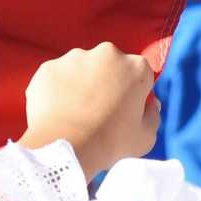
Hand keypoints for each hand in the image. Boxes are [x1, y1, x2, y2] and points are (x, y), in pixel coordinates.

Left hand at [20, 44, 159, 179]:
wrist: (63, 147)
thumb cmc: (111, 142)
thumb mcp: (147, 135)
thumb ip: (152, 114)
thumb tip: (149, 105)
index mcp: (137, 66)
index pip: (140, 74)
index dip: (133, 92)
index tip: (125, 108)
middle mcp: (108, 54)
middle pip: (110, 65)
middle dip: (107, 80)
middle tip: (99, 109)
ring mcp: (74, 58)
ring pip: (81, 68)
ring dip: (81, 82)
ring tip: (75, 111)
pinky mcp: (47, 68)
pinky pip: (56, 77)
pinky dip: (57, 89)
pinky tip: (57, 110)